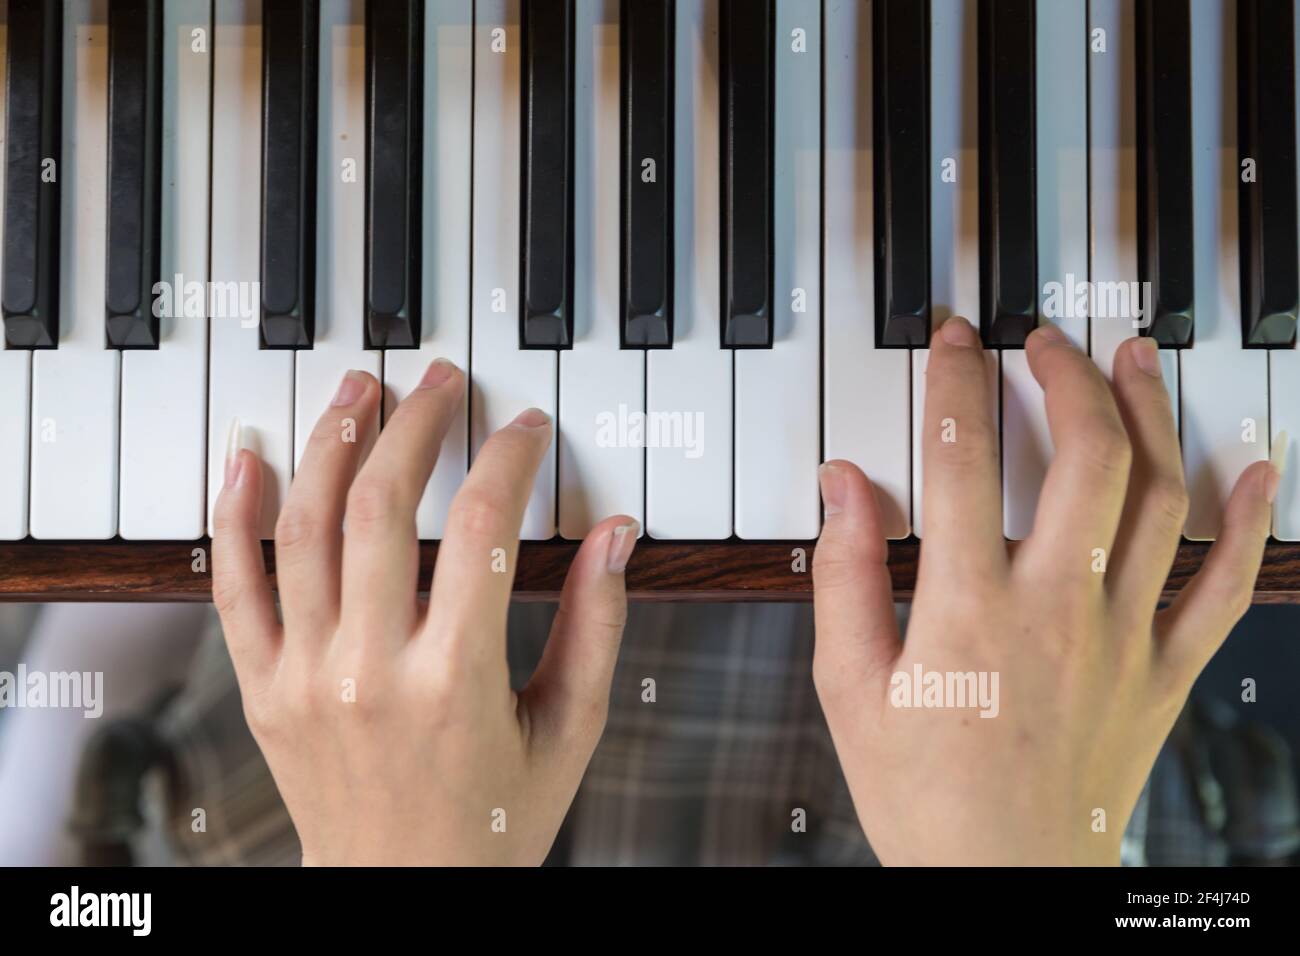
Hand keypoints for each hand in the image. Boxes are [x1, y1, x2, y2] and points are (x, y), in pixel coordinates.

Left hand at [211, 360, 638, 864]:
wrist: (403, 898)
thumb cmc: (493, 822)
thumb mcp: (568, 731)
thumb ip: (596, 626)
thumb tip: (618, 535)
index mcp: (456, 678)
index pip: (482, 527)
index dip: (509, 457)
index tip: (524, 427)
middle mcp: (371, 670)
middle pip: (380, 506)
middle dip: (416, 425)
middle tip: (441, 382)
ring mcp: (305, 677)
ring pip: (303, 529)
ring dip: (331, 443)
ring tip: (359, 390)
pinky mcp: (264, 689)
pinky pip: (233, 588)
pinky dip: (234, 516)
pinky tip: (247, 457)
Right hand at [813, 318, 1276, 864]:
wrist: (1001, 881)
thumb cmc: (923, 793)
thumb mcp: (848, 688)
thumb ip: (843, 578)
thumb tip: (842, 488)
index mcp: (969, 609)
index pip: (963, 458)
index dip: (956, 380)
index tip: (952, 340)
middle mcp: (1057, 609)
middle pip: (1085, 455)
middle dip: (1067, 375)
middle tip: (1044, 340)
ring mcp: (1123, 639)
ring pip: (1158, 498)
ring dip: (1149, 413)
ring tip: (1132, 360)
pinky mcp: (1165, 673)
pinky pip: (1227, 588)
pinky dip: (1249, 523)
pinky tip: (1257, 470)